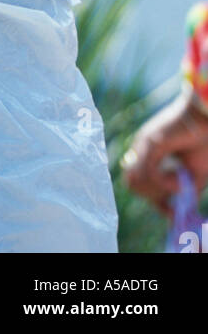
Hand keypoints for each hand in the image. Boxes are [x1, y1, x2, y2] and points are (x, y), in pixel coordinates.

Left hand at [122, 90, 207, 216]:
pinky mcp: (151, 142)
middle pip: (133, 185)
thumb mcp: (193, 175)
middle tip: (177, 195)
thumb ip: (183, 193)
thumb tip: (175, 216)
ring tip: (180, 182)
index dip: (154, 200)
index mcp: (148, 156)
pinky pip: (149, 173)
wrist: (207, 118)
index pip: (137, 184)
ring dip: (159, 191)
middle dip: (155, 197)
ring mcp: (143, 145)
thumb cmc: (203, 142)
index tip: (172, 211)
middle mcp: (141, 150)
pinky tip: (180, 176)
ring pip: (136, 182)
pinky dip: (165, 182)